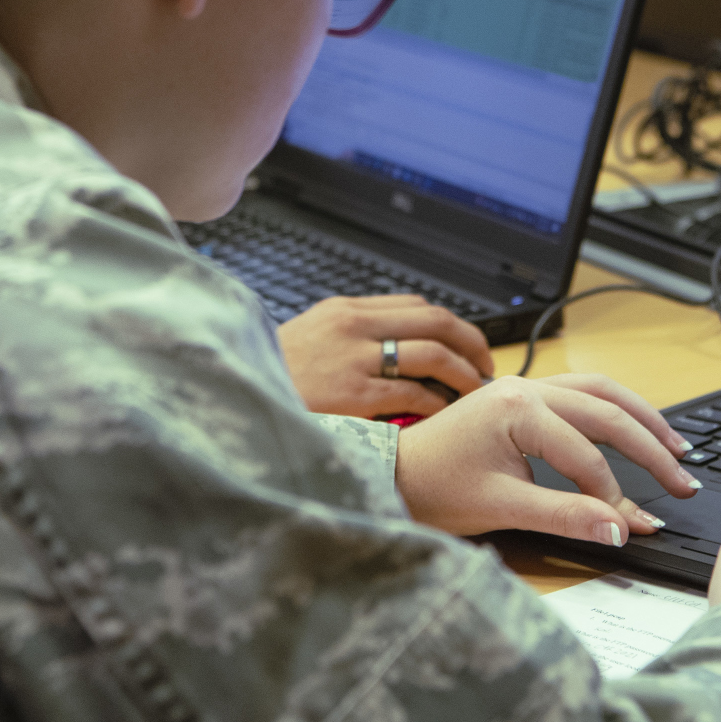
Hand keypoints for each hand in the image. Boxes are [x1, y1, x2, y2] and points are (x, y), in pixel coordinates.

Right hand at [279, 295, 492, 416]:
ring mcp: (354, 359)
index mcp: (344, 311)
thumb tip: (392, 347)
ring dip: (463, 374)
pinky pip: (413, 393)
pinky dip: (437, 403)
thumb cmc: (271, 376)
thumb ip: (349, 338)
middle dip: (472, 343)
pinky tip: (445, 415)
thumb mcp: (308, 339)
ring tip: (474, 392)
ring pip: (432, 354)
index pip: (416, 306)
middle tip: (486, 366)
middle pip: (435, 322)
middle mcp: (354, 327)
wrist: (234, 395)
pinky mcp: (354, 393)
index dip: (452, 326)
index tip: (466, 345)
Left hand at [394, 374, 699, 542]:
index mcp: (517, 409)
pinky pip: (582, 393)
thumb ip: (565, 516)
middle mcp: (525, 387)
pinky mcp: (524, 395)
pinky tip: (635, 428)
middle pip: (607, 411)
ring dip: (641, 418)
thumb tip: (619, 530)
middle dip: (650, 448)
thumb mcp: (503, 507)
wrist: (396, 475)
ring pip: (600, 392)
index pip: (586, 455)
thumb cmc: (437, 488)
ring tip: (676, 447)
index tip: (640, 526)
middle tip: (683, 482)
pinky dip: (615, 411)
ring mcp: (525, 386)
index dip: (615, 495)